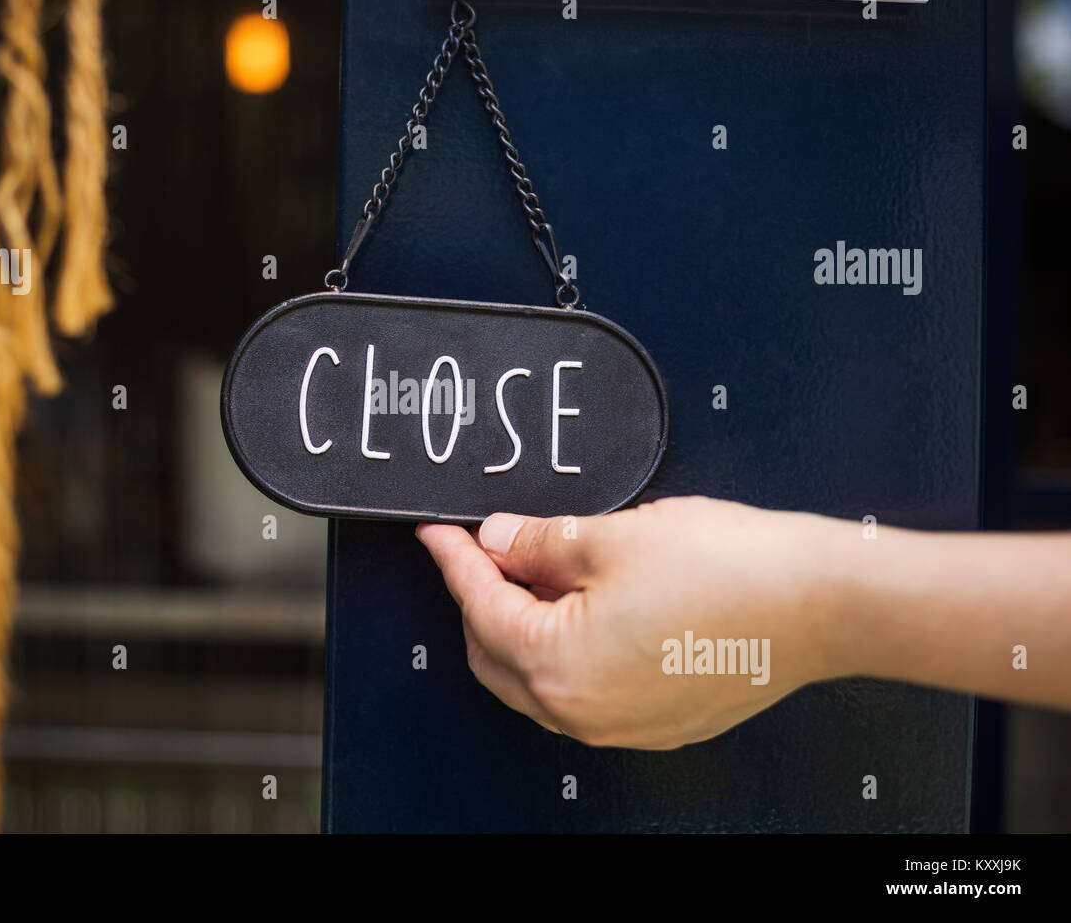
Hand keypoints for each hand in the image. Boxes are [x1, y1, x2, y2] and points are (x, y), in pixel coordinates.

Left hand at [416, 496, 847, 749]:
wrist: (823, 603)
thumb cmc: (733, 570)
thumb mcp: (612, 536)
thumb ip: (539, 542)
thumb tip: (499, 539)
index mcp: (561, 668)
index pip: (480, 607)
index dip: (454, 561)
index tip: (439, 535)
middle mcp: (585, 713)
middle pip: (496, 655)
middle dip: (481, 600)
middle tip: (489, 548)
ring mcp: (623, 727)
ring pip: (538, 680)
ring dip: (523, 629)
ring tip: (538, 571)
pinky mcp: (657, 724)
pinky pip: (584, 692)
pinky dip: (567, 651)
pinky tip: (584, 609)